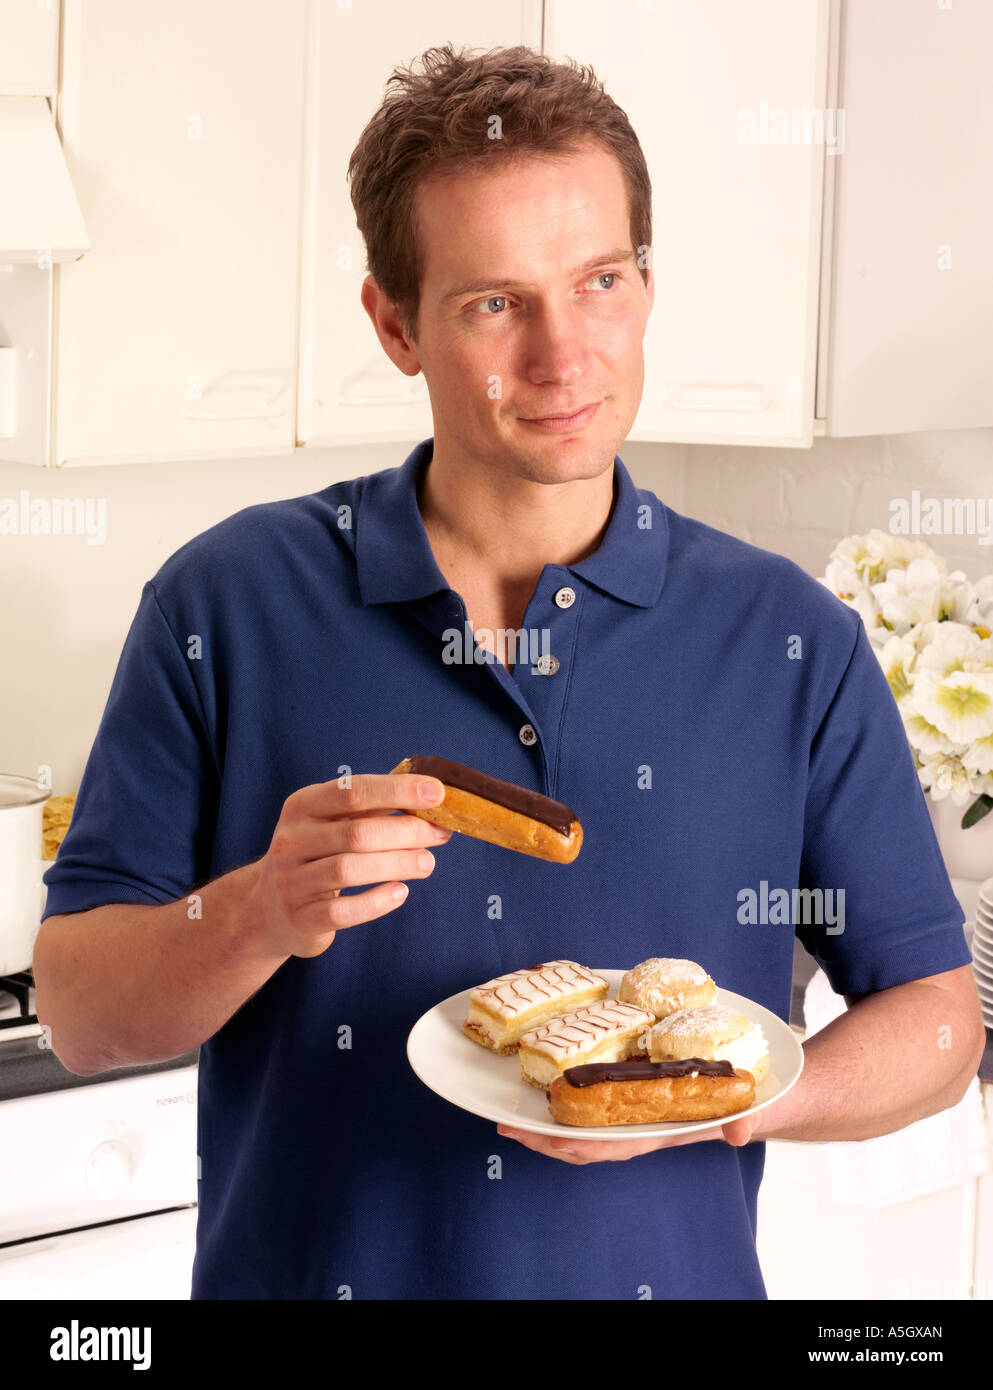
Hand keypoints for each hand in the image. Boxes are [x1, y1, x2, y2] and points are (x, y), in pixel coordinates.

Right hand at [245, 772, 451, 957]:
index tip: (437, 793)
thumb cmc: (316, 855)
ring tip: (426, 863)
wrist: (268, 908)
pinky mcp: (300, 918)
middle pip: (357, 832)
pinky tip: (400, 892)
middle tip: (439, 835)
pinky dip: (377, 901)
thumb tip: (431, 799)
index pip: (352, 791)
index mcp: (302, 806)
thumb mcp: (333, 823)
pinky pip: (342, 910)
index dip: (398, 790)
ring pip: (349, 869)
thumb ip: (374, 809)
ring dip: (397, 864)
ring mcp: (291, 881)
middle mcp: (291, 840)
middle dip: (406, 832)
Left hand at [496, 1109, 761, 1163]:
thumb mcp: (750, 1111)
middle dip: (544, 1139)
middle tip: (507, 1125)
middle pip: (583, 1141)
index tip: (545, 1139)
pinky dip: (566, 1104)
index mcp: (658, 1132)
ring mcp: (633, 1115)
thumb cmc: (747, 1104)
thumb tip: (738, 1135)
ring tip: (511, 1117)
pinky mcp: (633, 1097)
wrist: (754, 1097)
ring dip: (546, 1125)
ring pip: (582, 1128)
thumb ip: (741, 1123)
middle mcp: (639, 1127)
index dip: (576, 1144)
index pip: (611, 1145)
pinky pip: (592, 1108)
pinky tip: (546, 1092)